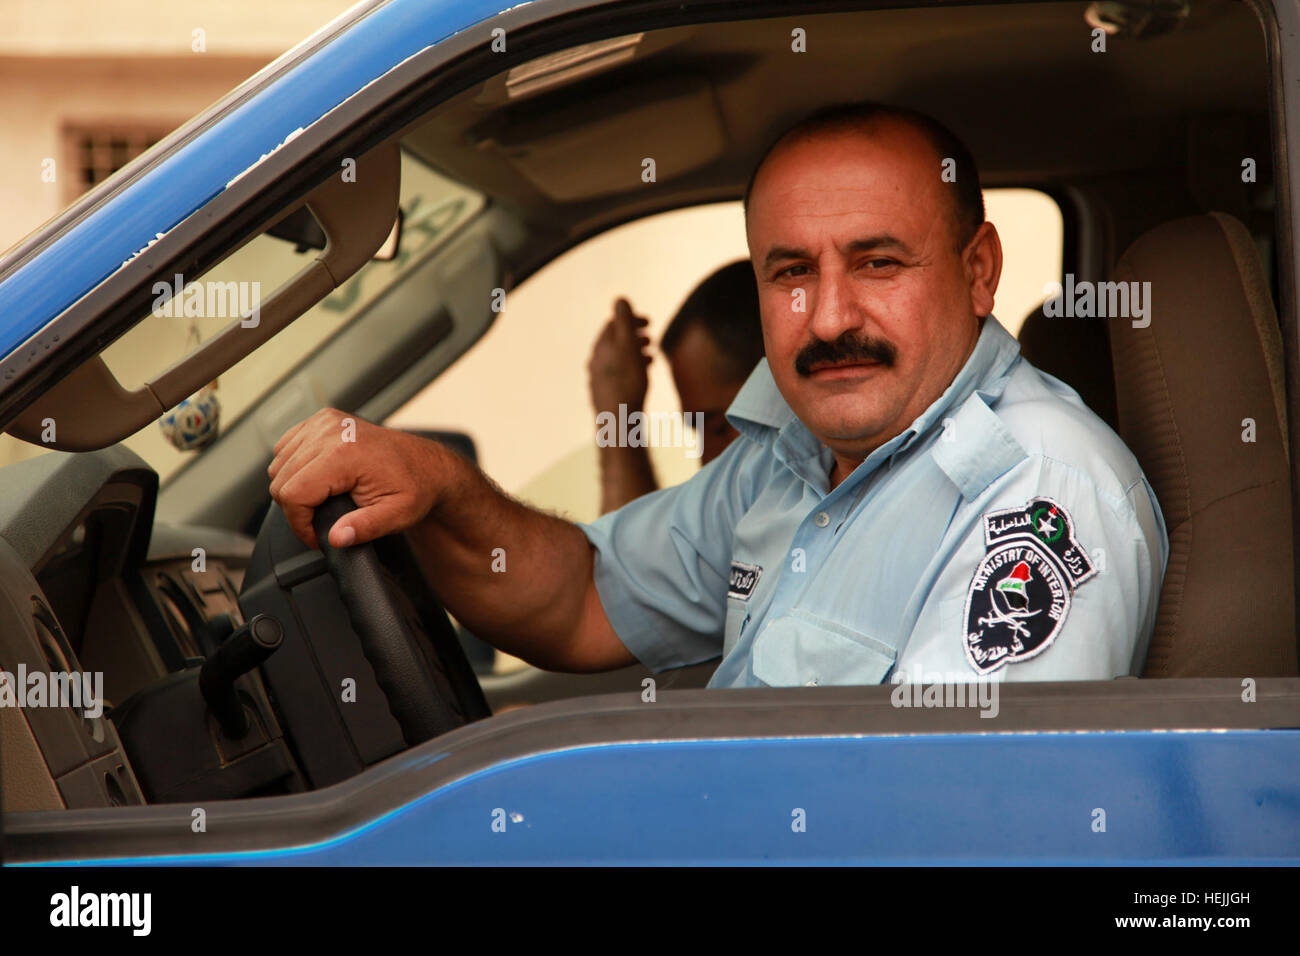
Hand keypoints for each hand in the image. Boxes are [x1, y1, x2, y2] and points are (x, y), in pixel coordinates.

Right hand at [267, 408, 449, 549]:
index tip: (316, 536)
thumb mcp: (397, 515)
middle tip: (321, 523)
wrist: (427, 464)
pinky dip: (294, 467)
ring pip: (279, 463)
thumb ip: (364, 528)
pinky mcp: (323, 419)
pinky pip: (287, 447)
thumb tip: (336, 538)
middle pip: (281, 479)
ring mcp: (326, 422)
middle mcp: (331, 432)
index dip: (300, 524)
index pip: (293, 493)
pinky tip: (317, 479)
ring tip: (322, 502)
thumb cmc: (416, 487)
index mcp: (346, 453)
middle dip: (296, 509)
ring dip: (294, 487)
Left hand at [588, 298, 651, 413]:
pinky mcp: (604, 395)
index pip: (614, 324)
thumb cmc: (627, 381)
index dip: (632, 320)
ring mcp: (598, 379)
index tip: (649, 323)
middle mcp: (595, 361)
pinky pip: (618, 375)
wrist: (617, 420)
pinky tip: (640, 378)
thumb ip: (625, 322)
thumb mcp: (628, 345)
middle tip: (651, 339)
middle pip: (614, 341)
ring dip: (634, 353)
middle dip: (633, 336)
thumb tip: (619, 298)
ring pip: (617, 359)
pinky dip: (631, 369)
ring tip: (651, 358)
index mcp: (601, 347)